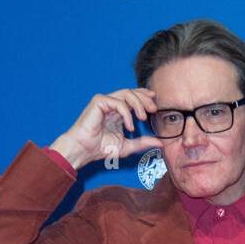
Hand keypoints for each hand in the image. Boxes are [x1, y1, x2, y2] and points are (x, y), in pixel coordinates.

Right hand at [49, 88, 164, 169]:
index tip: (155, 104)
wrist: (83, 150)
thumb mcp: (127, 146)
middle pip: (132, 93)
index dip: (145, 97)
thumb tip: (161, 143)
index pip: (133, 98)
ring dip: (138, 104)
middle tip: (154, 109)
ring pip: (126, 94)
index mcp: (118, 111)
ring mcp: (105, 101)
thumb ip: (143, 143)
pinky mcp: (99, 102)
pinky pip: (118, 103)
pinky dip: (127, 114)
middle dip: (145, 99)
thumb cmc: (100, 148)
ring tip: (143, 118)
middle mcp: (112, 104)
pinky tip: (130, 126)